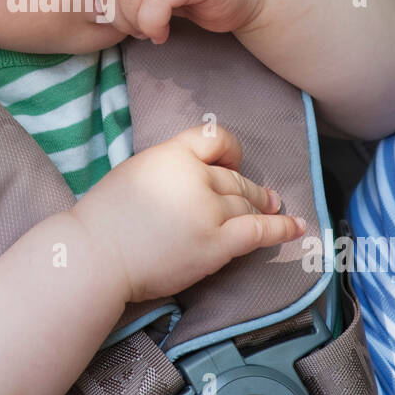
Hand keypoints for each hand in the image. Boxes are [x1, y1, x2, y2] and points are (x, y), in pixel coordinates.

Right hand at [72, 123, 305, 305]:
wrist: (96, 256)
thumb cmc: (105, 219)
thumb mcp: (136, 171)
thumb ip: (169, 167)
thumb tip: (198, 175)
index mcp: (171, 153)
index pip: (214, 138)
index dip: (229, 151)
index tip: (232, 162)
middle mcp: (195, 177)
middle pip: (234, 178)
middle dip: (248, 189)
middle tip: (261, 196)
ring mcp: (208, 211)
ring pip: (246, 205)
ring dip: (262, 207)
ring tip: (274, 208)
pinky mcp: (216, 244)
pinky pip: (259, 232)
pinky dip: (282, 228)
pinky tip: (298, 227)